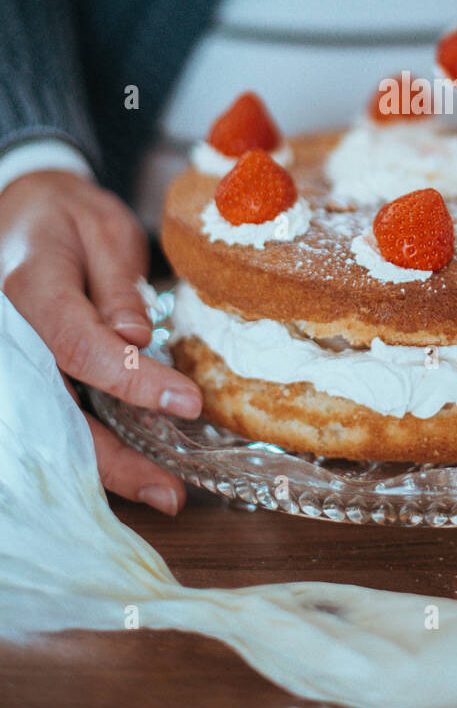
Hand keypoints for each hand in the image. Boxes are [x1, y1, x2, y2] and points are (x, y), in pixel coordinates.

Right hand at [0, 170, 200, 512]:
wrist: (22, 214)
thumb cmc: (66, 219)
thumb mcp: (102, 232)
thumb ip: (117, 288)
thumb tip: (136, 340)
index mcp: (30, 290)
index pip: (81, 348)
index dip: (135, 381)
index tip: (187, 402)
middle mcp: (12, 338)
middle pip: (58, 412)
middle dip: (114, 459)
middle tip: (172, 492)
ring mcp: (15, 363)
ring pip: (54, 429)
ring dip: (107, 466)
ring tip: (162, 492)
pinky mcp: (27, 378)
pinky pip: (56, 420)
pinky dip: (93, 451)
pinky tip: (135, 470)